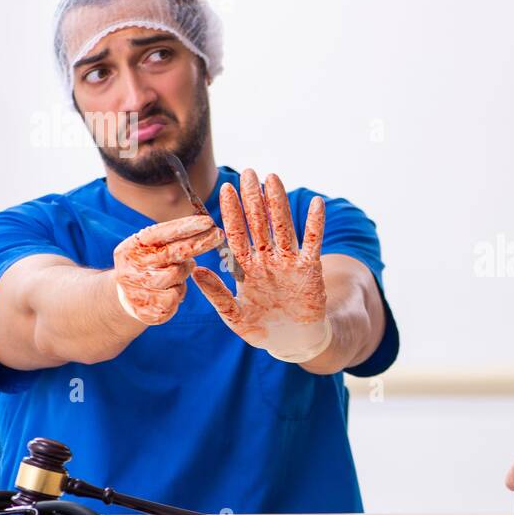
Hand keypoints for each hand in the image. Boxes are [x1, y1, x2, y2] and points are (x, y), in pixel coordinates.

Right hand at [111, 214, 222, 324]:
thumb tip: (205, 226)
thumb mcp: (152, 249)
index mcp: (129, 249)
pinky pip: (175, 296)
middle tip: (219, 234)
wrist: (130, 299)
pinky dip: (179, 291)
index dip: (185, 227)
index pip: (158, 233)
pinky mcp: (147, 311)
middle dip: (198, 243)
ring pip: (175, 274)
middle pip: (171, 254)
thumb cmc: (149, 266)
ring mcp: (136, 291)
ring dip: (184, 270)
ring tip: (179, 270)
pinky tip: (171, 290)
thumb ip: (171, 240)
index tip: (208, 221)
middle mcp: (128, 269)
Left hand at [190, 168, 331, 362]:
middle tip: (248, 172)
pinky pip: (314, 242)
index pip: (236, 234)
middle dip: (253, 199)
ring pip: (283, 227)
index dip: (231, 213)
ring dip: (279, 203)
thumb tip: (196, 271)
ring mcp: (288, 262)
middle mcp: (266, 259)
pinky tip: (317, 204)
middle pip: (259, 223)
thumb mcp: (234, 316)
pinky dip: (315, 224)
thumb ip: (217, 294)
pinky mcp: (310, 269)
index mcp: (246, 268)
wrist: (293, 341)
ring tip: (273, 179)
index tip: (226, 190)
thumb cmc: (261, 329)